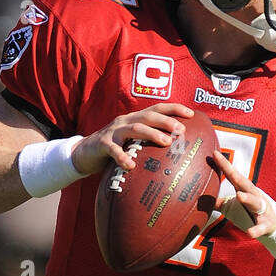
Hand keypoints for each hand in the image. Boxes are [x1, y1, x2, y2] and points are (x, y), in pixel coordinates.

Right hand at [71, 103, 195, 176]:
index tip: (192, 114)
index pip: (156, 109)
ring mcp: (113, 131)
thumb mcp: (132, 142)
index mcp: (135, 119)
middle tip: (181, 130)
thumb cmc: (113, 149)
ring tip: (166, 142)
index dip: (174, 109)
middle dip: (166, 121)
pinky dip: (123, 157)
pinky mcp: (102, 144)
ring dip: (152, 134)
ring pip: (135, 128)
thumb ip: (147, 143)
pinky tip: (131, 166)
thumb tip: (174, 152)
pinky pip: (114, 150)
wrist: (83, 153)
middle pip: (148, 116)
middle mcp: (125, 121)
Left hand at [210, 151, 275, 240]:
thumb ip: (216, 201)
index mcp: (244, 190)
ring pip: (255, 202)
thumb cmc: (248, 212)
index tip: (214, 154)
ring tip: (239, 196)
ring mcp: (261, 210)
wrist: (271, 226)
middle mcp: (254, 196)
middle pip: (246, 185)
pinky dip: (256, 230)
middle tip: (230, 172)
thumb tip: (199, 198)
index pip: (233, 175)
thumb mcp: (230, 205)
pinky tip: (249, 232)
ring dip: (248, 199)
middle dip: (239, 178)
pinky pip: (260, 228)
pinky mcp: (265, 224)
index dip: (224, 165)